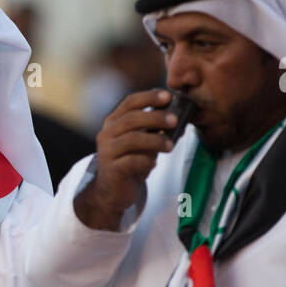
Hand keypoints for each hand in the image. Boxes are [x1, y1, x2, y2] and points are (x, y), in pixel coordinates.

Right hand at [75, 88, 176, 230]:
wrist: (112, 191)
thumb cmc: (130, 162)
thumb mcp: (142, 142)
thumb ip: (154, 130)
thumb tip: (178, 117)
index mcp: (114, 122)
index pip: (130, 102)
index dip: (149, 97)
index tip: (167, 96)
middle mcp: (107, 134)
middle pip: (132, 119)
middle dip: (156, 117)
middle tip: (175, 120)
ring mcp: (107, 151)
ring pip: (132, 139)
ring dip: (155, 141)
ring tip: (170, 146)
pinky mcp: (111, 169)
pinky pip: (131, 161)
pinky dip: (146, 161)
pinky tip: (153, 164)